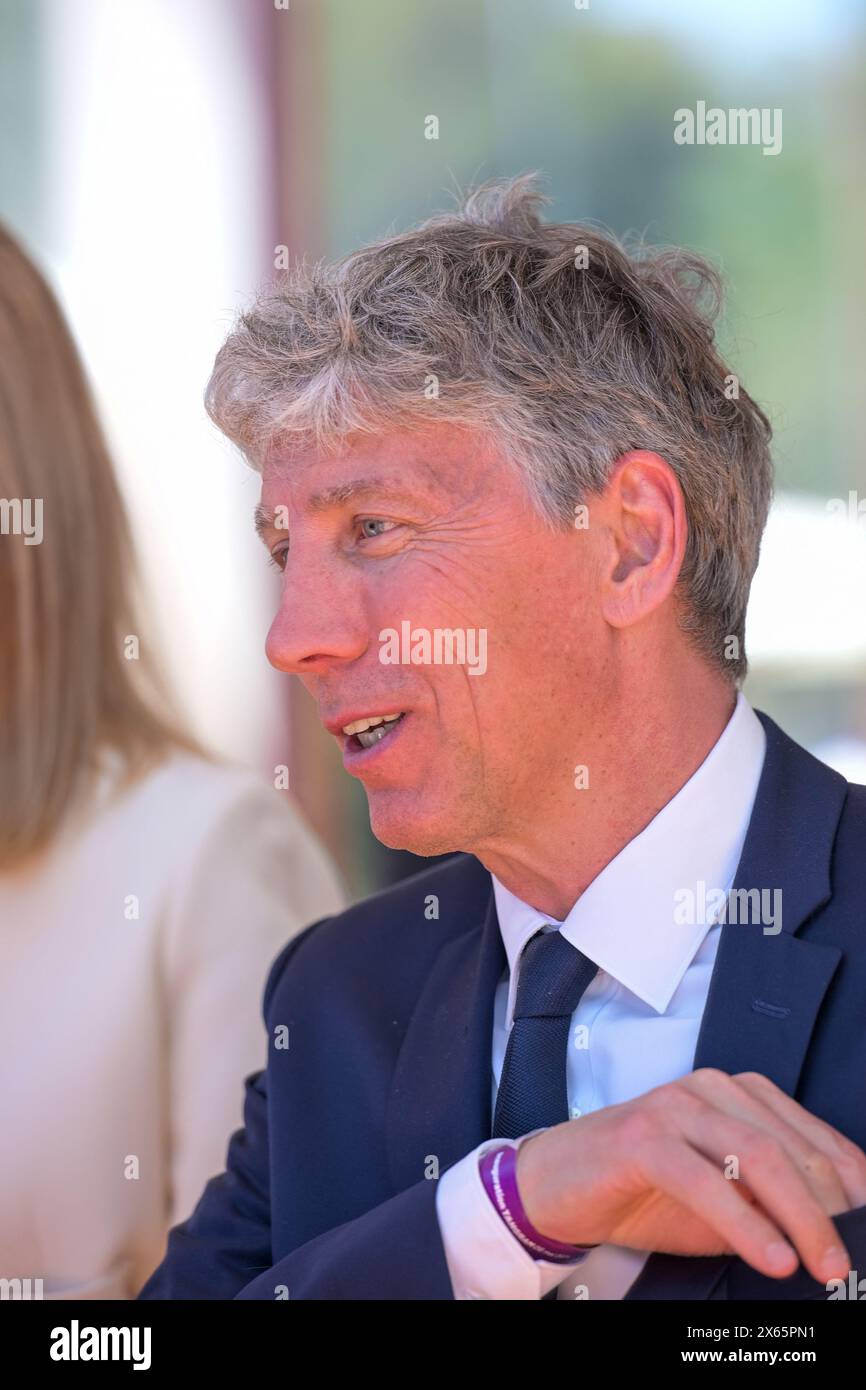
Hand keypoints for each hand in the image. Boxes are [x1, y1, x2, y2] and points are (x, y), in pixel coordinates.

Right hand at [514, 1069, 865, 1283]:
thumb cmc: (642, 1191)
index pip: (816, 1138)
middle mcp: (711, 1088)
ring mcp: (674, 1107)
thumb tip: (832, 1239)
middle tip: (847, 1263)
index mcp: (739, 1094)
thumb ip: (770, 1206)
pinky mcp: (642, 1136)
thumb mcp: (722, 1202)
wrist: (556, 1184)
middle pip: (793, 1148)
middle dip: (831, 1212)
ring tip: (822, 1264)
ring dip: (800, 1217)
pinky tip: (771, 1256)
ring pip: (757, 1156)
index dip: (852, 1187)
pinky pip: (705, 1179)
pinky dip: (745, 1223)